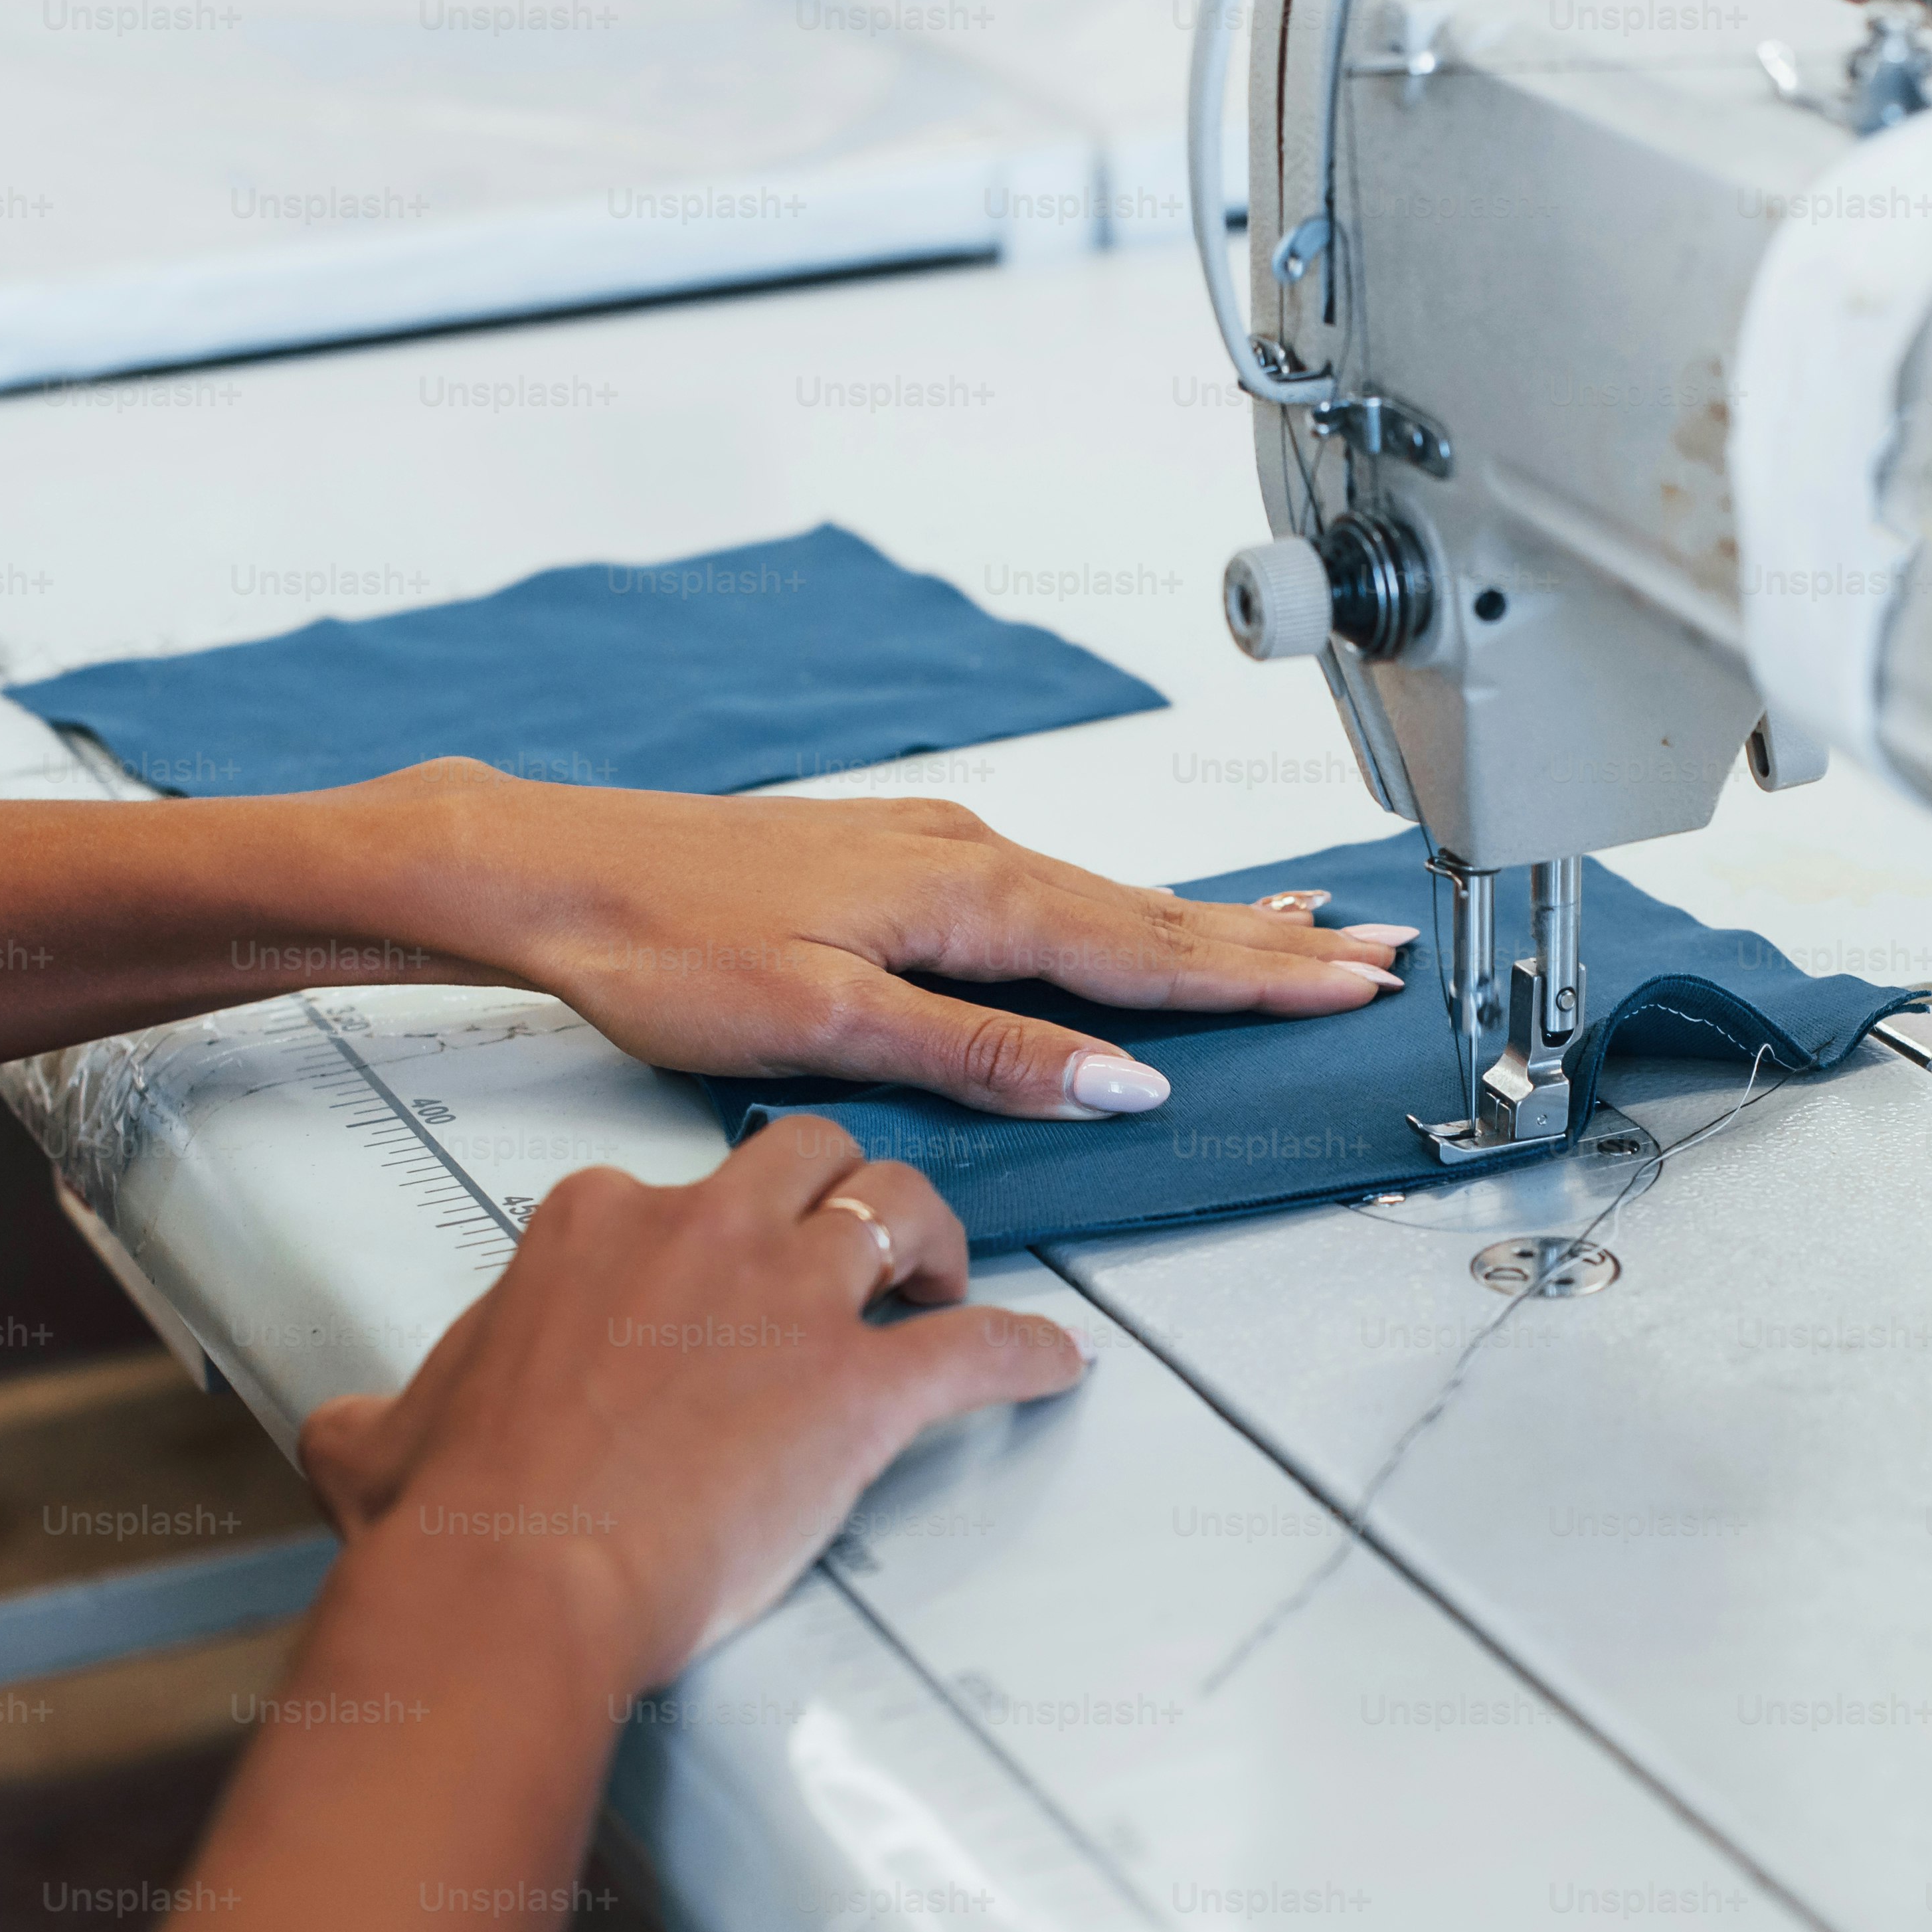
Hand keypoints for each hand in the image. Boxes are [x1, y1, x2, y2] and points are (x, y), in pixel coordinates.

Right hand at [295, 1115, 1078, 1693]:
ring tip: (950, 1281)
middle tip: (863, 1244)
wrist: (517, 1585)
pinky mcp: (862, 1385)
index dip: (710, 1227)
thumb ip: (383, 1413)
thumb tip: (354, 1431)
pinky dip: (1027, 1351)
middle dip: (844, 1187)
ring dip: (937, 1240)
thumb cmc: (460, 1522)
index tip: (724, 1266)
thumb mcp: (382, 1440)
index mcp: (591, 1227)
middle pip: (808, 1154)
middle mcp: (699, 1234)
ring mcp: (787, 1300)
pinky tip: (1053, 1365)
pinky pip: (982, 1343)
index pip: (672, 1185)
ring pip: (902, 1206)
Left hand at [326, 762, 1417, 1116]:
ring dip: (1211, 924)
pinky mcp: (903, 864)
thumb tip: (1113, 1077)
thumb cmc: (665, 943)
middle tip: (1375, 954)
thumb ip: (981, 1051)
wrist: (556, 870)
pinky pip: (1056, 892)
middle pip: (1151, 916)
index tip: (1352, 985)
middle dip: (1270, 943)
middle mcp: (968, 859)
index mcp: (967, 899)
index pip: (1148, 953)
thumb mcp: (828, 1018)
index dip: (1258, 978)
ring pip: (1108, 899)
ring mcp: (938, 854)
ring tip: (1299, 932)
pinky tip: (1141, 915)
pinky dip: (1127, 909)